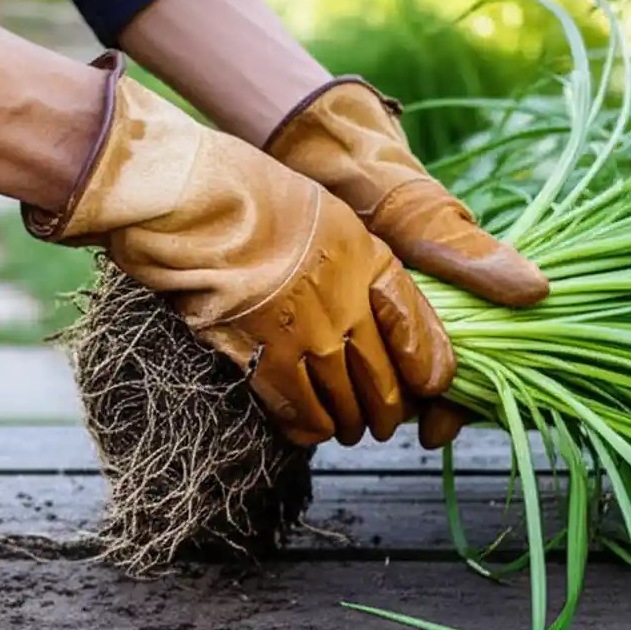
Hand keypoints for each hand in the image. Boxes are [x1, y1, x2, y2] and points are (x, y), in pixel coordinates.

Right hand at [22, 52, 454, 446]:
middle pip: (386, 387)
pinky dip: (310, 428)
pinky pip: (300, 415)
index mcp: (373, 268)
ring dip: (350, 424)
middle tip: (384, 419)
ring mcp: (309, 342)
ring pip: (346, 408)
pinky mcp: (267, 363)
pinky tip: (311, 427)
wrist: (202, 208)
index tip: (426, 385)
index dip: (428, 372)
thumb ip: (365, 265)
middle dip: (389, 412)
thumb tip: (377, 304)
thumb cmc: (260, 200)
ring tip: (347, 426)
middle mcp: (350, 311)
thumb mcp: (335, 219)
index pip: (421, 339)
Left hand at [263, 78, 550, 447]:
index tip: (432, 433)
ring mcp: (378, 306)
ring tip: (349, 414)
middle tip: (380, 427)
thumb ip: (465, 251)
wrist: (307, 144)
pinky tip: (320, 388)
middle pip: (430, 379)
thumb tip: (536, 291)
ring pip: (390, 372)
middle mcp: (420, 305)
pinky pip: (347, 350)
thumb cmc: (372, 172)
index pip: (472, 366)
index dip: (458, 405)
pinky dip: (340, 371)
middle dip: (411, 409)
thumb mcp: (418, 213)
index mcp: (453, 291)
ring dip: (377, 397)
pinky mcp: (339, 304)